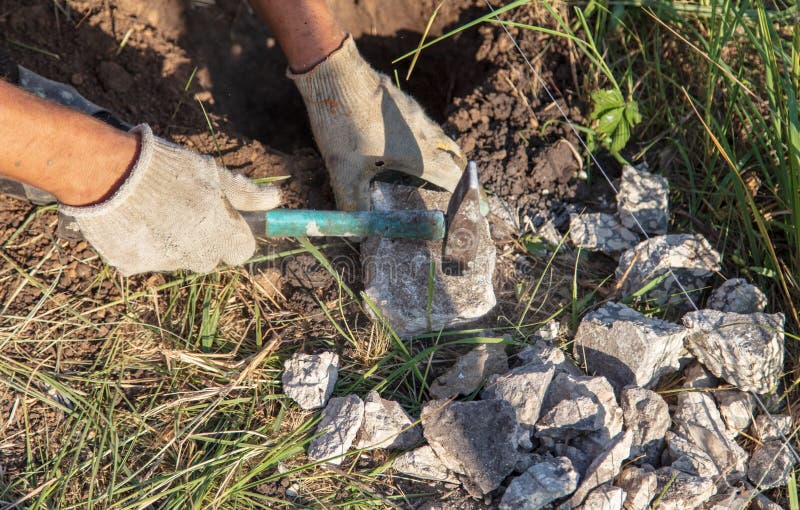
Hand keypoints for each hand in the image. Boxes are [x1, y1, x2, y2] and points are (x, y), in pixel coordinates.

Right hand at [61, 125, 280, 275]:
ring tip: (155, 209)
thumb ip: (245, 193)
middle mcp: (192, 254)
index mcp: (217, 233)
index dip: (236, 234)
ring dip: (174, 242)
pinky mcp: (129, 265)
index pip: (242, 251)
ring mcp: (160, 263)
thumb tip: (276, 200)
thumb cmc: (164, 167)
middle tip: (186, 209)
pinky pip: (147, 260)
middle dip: (205, 238)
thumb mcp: (211, 174)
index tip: (226, 218)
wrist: (103, 171)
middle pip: (210, 257)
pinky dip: (145, 245)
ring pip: (178, 259)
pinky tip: (135, 219)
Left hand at [290, 35, 465, 209]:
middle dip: (456, 171)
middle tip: (455, 186)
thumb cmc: (344, 124)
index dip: (464, 194)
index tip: (475, 206)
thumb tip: (357, 233)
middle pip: (452, 154)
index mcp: (419, 153)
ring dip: (441, 151)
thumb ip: (352, 202)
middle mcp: (424, 132)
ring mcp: (415, 112)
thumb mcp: (344, 170)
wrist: (336, 73)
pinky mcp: (402, 100)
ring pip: (438, 135)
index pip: (453, 177)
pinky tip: (402, 140)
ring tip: (434, 165)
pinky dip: (423, 136)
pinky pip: (421, 122)